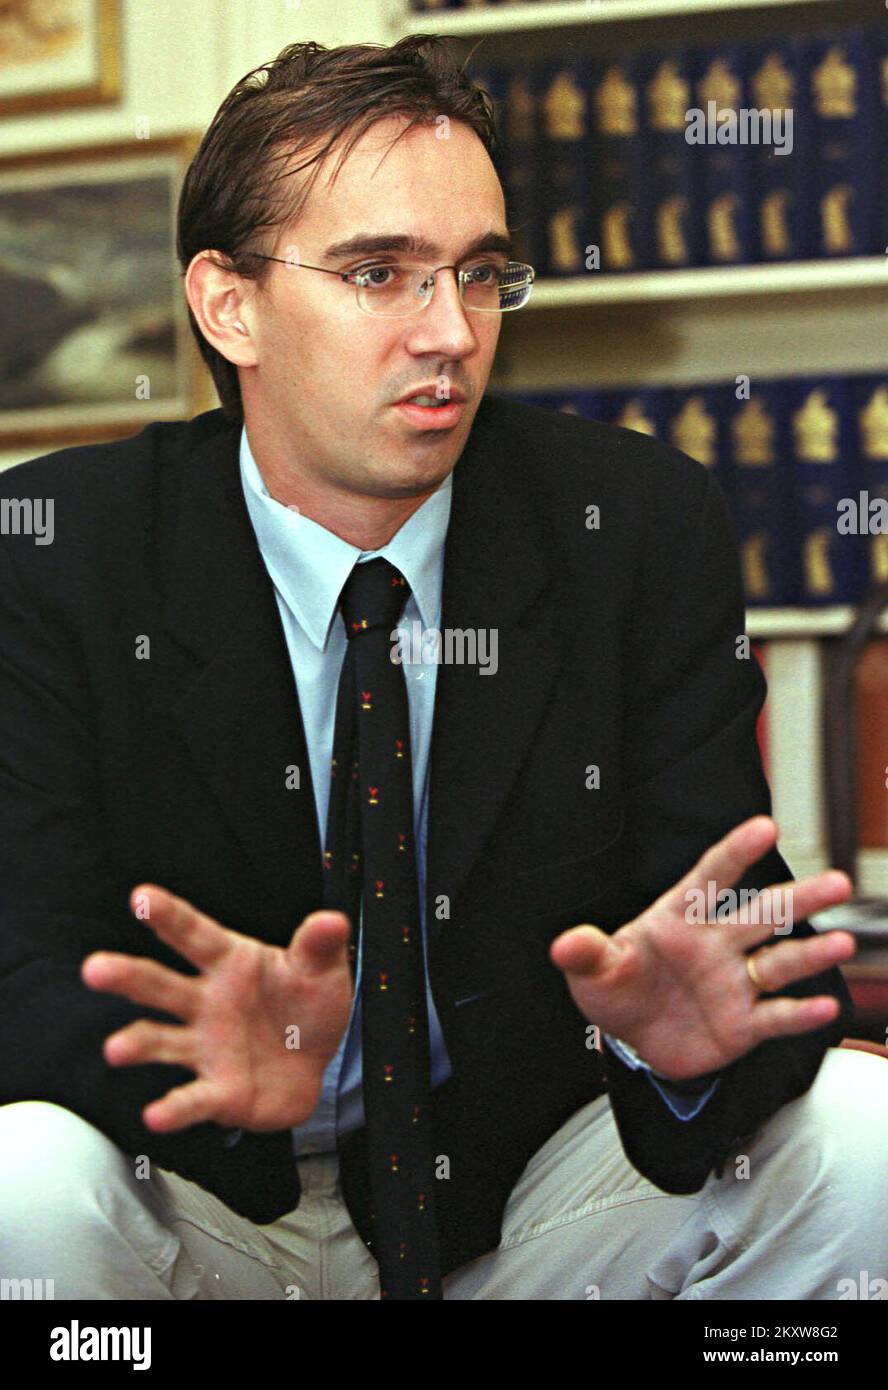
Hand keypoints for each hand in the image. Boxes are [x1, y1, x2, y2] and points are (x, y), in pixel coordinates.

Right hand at [81, 885, 352, 1132]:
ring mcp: (205, 1047)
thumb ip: (320, 946)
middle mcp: (205, 1002)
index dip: (169, 915)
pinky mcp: (216, 1091)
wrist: (315, 1063)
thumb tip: (334, 921)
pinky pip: (191, 1099)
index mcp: (229, 962)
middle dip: (126, 976)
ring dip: (136, 1044)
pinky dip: (174, 1109)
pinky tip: (156, 1116)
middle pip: (160, 985)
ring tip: (116, 1049)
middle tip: (95, 968)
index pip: (194, 934)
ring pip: (160, 1041)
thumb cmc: (306, 1005)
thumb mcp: (322, 970)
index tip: (141, 896)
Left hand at [549, 816, 856, 1081]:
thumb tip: (563, 943)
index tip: (764, 825)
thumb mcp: (592, 970)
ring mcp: (733, 983)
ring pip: (779, 962)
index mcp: (679, 918)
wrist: (631, 1039)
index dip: (736, 852)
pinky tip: (826, 1006)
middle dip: (799, 899)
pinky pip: (776, 1016)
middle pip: (762, 915)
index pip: (710, 877)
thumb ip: (585, 952)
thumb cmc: (616, 988)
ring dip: (810, 955)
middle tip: (837, 882)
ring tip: (843, 943)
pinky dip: (800, 1014)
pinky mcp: (743, 1024)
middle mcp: (716, 944)